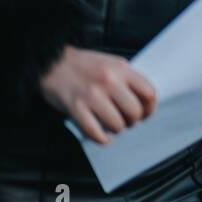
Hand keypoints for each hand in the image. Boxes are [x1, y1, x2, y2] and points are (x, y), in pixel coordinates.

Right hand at [39, 45, 157, 144]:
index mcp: (121, 69)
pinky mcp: (75, 108)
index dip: (150, 108)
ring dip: (116, 129)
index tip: (145, 113)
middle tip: (126, 120)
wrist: (51, 62)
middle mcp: (109, 81)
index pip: (149, 93)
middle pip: (135, 112)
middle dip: (133, 121)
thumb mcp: (112, 63)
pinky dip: (101, 139)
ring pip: (117, 124)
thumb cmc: (83, 65)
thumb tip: (143, 102)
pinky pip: (95, 132)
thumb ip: (128, 79)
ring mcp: (92, 95)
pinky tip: (102, 136)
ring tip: (112, 125)